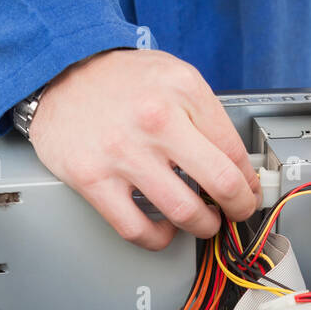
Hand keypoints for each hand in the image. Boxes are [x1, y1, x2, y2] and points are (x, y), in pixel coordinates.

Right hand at [29, 49, 259, 250]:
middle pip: (221, 184)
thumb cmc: (119, 80)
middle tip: (235, 213)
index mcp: (182, 90)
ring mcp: (123, 152)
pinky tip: (164, 229)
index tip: (250, 192)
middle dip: (238, 208)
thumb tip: (238, 167)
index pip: (235, 150)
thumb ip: (206, 116)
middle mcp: (155, 119)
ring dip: (203, 226)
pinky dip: (159, 238)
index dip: (250, 181)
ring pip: (184, 213)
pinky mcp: (93, 179)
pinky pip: (137, 228)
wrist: (60, 71)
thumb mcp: (173, 77)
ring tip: (202, 222)